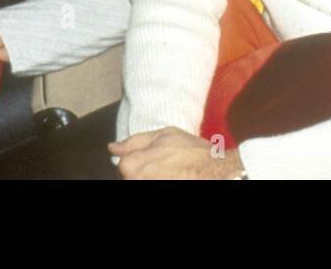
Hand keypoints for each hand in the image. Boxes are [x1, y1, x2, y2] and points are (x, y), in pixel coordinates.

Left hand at [109, 127, 244, 179]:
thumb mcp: (164, 135)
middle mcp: (135, 182)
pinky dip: (158, 180)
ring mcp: (146, 188)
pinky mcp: (156, 195)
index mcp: (132, 166)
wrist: (218, 174)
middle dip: (143, 172)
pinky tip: (173, 177)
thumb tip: (112, 148)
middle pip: (130, 177)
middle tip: (165, 168)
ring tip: (171, 174)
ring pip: (139, 181)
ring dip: (151, 177)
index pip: (123, 166)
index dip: (140, 159)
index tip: (156, 160)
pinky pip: (151, 185)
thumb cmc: (193, 153)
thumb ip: (135, 141)